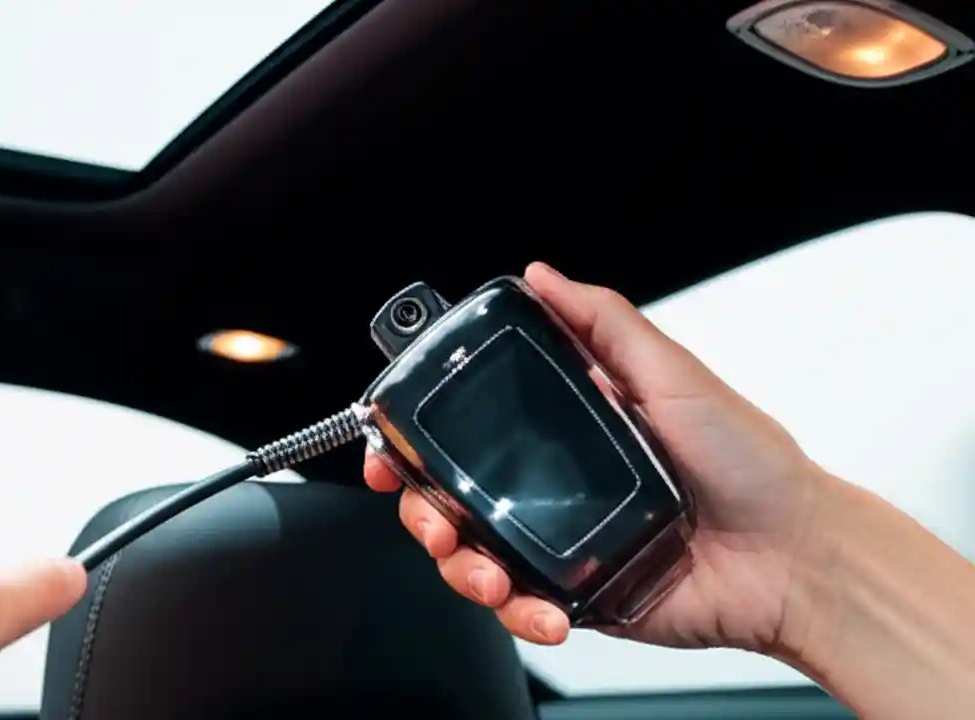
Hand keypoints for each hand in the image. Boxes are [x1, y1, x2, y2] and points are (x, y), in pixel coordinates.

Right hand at [364, 261, 829, 654]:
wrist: (793, 555)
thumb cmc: (748, 462)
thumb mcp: (672, 372)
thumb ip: (602, 322)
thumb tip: (541, 273)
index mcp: (563, 429)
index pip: (466, 431)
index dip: (416, 441)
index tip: (390, 448)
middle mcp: (549, 486)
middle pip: (449, 500)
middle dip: (423, 514)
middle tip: (433, 521)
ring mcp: (558, 544)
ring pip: (471, 559)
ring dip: (462, 569)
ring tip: (488, 574)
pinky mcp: (575, 596)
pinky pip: (520, 608)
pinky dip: (518, 613)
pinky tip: (545, 610)